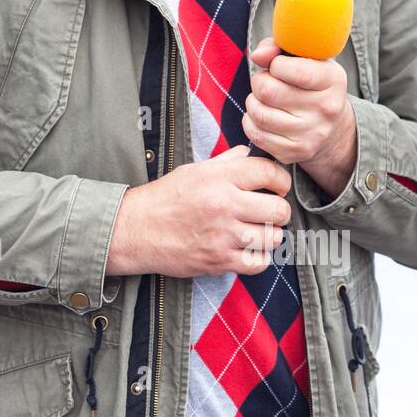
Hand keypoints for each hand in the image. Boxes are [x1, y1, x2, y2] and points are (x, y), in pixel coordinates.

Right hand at [107, 145, 291, 277]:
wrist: (135, 230)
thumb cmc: (165, 199)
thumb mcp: (194, 171)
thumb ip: (226, 163)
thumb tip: (248, 153)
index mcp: (219, 178)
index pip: (269, 172)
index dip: (281, 180)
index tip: (278, 187)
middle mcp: (224, 204)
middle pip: (279, 209)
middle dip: (279, 211)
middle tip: (270, 212)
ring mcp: (223, 235)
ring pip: (273, 238)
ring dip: (271, 236)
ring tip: (259, 232)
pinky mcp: (219, 260)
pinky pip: (259, 263)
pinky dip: (259, 258)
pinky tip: (249, 250)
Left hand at [244, 37, 356, 196]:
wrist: (330, 128)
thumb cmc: (311, 85)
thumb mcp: (305, 59)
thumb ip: (279, 47)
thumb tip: (258, 55)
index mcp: (333, 80)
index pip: (292, 69)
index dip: (275, 64)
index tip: (278, 66)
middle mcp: (326, 109)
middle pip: (268, 91)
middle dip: (260, 83)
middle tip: (266, 83)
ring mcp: (311, 134)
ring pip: (259, 113)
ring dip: (254, 102)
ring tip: (264, 100)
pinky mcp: (295, 152)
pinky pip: (256, 134)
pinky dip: (251, 122)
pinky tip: (263, 116)